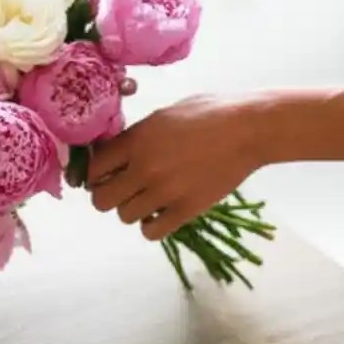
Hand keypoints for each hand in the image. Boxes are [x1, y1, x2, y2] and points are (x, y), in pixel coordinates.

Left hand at [87, 94, 266, 239]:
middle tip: (121, 190)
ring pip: (124, 216)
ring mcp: (165, 191)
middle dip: (106, 195)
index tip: (104, 174)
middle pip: (101, 200)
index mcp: (136, 140)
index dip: (95, 173)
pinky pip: (152, 232)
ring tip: (147, 199)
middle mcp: (144, 168)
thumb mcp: (164, 114)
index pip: (94, 168)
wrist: (250, 129)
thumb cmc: (210, 112)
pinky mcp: (187, 209)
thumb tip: (118, 152)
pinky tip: (161, 213)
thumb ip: (137, 135)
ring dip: (132, 209)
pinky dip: (152, 226)